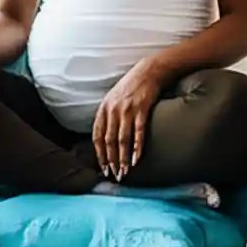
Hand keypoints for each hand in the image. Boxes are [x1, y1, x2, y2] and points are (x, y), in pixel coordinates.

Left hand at [92, 61, 164, 180]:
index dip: (100, 154)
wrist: (148, 71)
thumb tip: (105, 138)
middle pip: (109, 141)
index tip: (104, 168)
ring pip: (122, 140)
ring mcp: (127, 109)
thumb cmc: (131, 87)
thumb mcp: (113, 99)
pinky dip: (137, 147)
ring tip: (125, 171)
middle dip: (112, 161)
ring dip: (123, 158)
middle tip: (116, 175)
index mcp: (104, 109)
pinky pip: (138, 132)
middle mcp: (113, 110)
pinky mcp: (141, 109)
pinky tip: (137, 159)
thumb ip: (108, 117)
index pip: (98, 136)